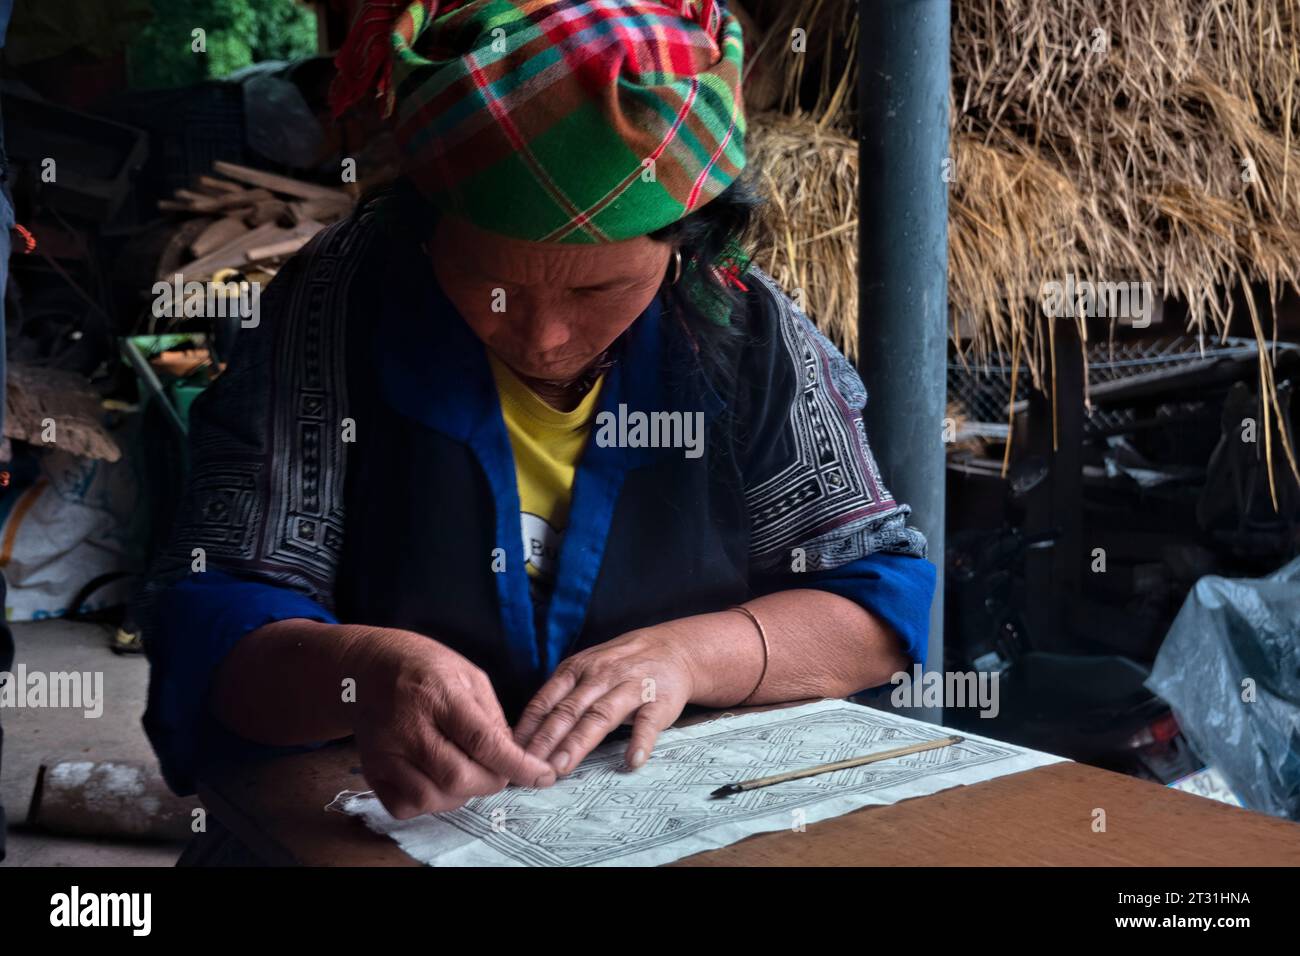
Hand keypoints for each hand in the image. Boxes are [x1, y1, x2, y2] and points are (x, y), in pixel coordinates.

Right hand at [346, 629, 557, 818]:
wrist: (365, 668)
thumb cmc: (423, 667)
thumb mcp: (468, 674)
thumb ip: (492, 716)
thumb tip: (513, 756)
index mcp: (439, 695)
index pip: (483, 741)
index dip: (517, 765)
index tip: (542, 776)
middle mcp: (408, 727)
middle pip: (458, 776)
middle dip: (491, 782)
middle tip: (499, 771)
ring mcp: (386, 752)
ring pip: (431, 798)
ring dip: (461, 795)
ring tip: (467, 772)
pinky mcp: (371, 770)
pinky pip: (404, 806)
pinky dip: (429, 803)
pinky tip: (438, 780)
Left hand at [513, 625, 698, 774]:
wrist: (675, 649)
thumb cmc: (621, 665)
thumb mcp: (586, 669)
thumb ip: (560, 696)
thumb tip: (524, 734)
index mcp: (577, 669)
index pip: (547, 700)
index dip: (528, 728)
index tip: (510, 753)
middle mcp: (601, 676)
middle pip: (569, 710)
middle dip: (547, 740)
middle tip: (530, 766)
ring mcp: (631, 688)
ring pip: (601, 715)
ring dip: (579, 742)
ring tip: (562, 767)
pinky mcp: (660, 700)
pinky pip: (648, 722)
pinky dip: (641, 740)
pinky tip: (632, 760)